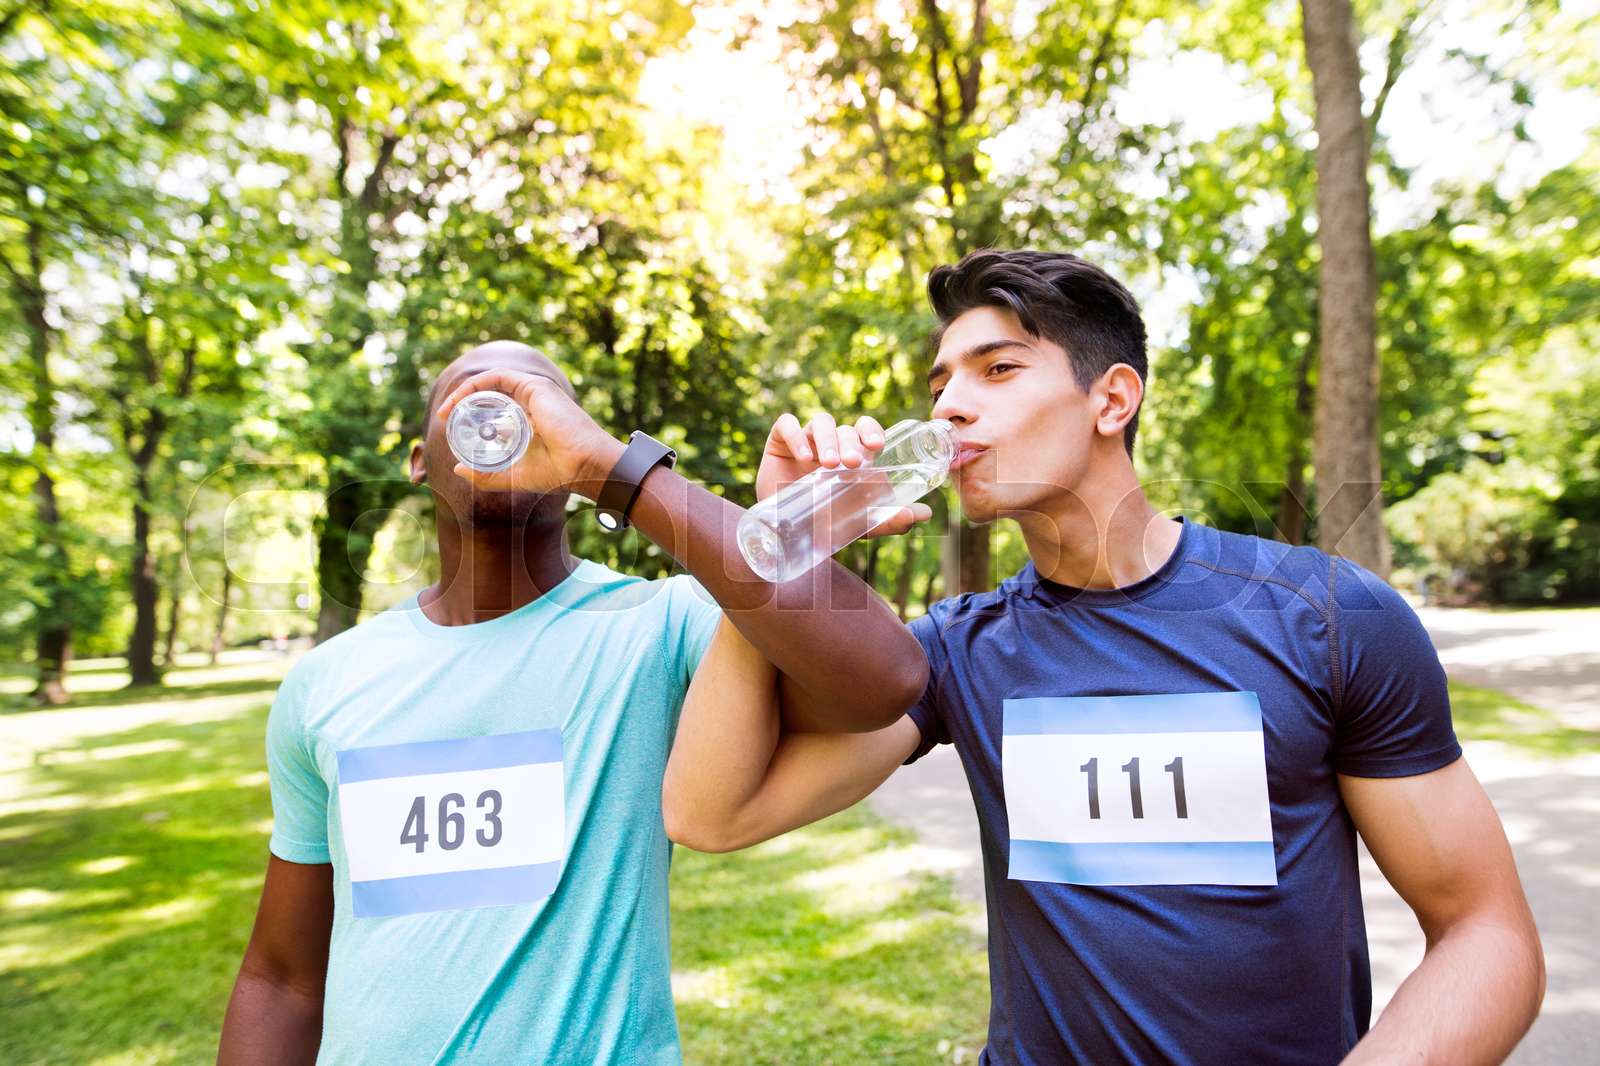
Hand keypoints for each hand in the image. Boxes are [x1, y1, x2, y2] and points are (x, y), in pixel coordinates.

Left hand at [433, 370, 624, 498]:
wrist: (583, 466)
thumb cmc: (558, 473)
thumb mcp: (513, 475)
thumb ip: (486, 475)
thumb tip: (457, 470)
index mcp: (531, 419)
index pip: (496, 407)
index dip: (471, 412)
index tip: (451, 424)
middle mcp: (533, 401)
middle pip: (491, 393)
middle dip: (463, 401)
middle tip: (444, 416)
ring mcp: (534, 391)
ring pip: (491, 382)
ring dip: (464, 391)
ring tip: (447, 410)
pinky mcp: (534, 386)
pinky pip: (497, 377)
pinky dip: (475, 385)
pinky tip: (460, 399)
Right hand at [757, 412, 932, 536]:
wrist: (782, 532)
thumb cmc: (822, 519)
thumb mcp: (857, 522)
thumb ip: (888, 518)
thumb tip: (925, 514)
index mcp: (850, 453)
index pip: (864, 429)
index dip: (871, 430)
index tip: (877, 446)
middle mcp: (829, 443)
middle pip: (844, 428)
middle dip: (850, 442)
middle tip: (853, 463)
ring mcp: (804, 440)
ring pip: (820, 423)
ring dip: (828, 440)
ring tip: (829, 465)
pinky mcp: (778, 442)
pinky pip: (786, 426)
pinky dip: (796, 436)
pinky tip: (801, 456)